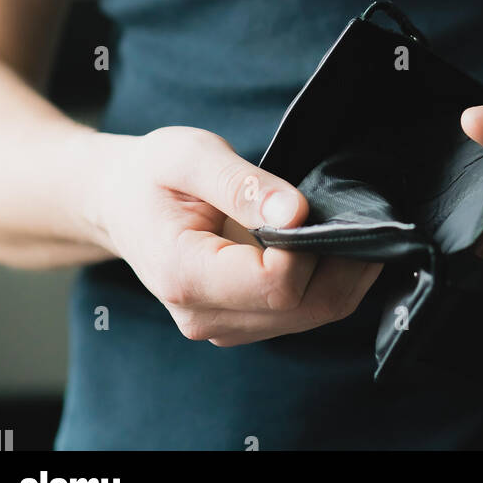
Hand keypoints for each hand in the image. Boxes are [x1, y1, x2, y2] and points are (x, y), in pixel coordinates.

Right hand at [83, 125, 382, 345]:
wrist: (120, 202)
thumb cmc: (153, 174)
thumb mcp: (190, 156)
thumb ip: (244, 185)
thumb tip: (297, 212)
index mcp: (185, 275)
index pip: (276, 284)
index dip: (309, 247)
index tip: (313, 204)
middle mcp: (203, 315)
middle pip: (303, 309)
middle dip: (342, 264)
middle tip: (362, 213)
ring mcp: (222, 325)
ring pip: (310, 316)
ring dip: (341, 274)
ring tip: (347, 223)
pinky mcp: (239, 321)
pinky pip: (300, 312)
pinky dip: (326, 280)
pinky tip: (328, 243)